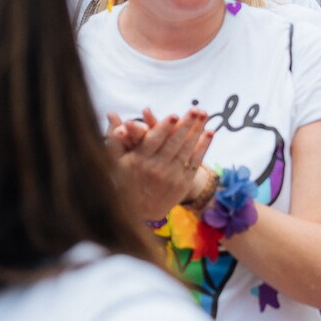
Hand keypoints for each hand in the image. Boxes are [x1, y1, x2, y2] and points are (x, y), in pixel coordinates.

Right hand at [106, 108, 210, 224]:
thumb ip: (115, 136)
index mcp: (139, 161)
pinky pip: (195, 162)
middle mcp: (156, 169)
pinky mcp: (183, 183)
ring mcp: (171, 177)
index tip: (174, 115)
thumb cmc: (125, 179)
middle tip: (196, 110)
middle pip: (174, 143)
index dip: (164, 128)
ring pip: (187, 150)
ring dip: (197, 132)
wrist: (140, 210)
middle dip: (186, 125)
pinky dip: (203, 147)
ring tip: (204, 115)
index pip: (153, 141)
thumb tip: (111, 113)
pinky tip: (210, 133)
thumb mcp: (115, 160)